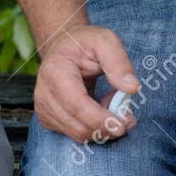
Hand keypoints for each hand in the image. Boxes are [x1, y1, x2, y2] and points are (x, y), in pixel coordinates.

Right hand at [35, 24, 140, 143]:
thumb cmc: (83, 43)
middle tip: (129, 116)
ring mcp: (43, 108)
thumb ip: (119, 62)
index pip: (77, 105)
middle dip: (107, 128)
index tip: (123, 124)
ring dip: (102, 127)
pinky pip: (75, 134)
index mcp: (55, 71)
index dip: (100, 119)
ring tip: (111, 104)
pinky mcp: (48, 119)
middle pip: (78, 126)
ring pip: (78, 134)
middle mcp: (44, 93)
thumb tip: (132, 88)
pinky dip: (93, 128)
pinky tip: (98, 108)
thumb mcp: (105, 40)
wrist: (62, 47)